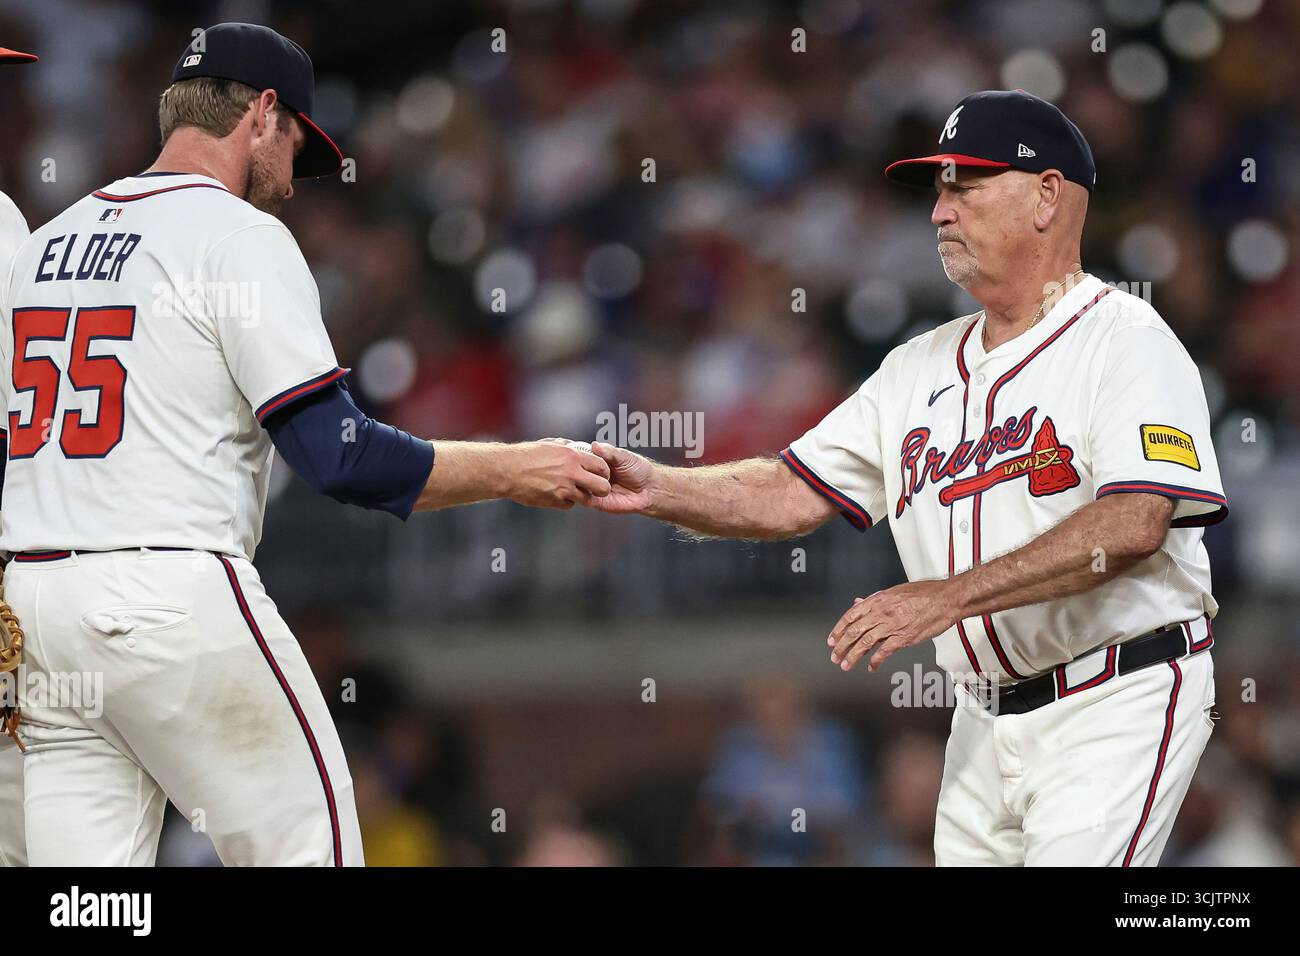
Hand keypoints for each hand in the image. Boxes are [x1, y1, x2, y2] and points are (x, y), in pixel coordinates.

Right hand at [507, 441, 611, 508]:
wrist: (507, 471)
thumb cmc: (525, 456)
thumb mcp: (549, 445)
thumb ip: (565, 446)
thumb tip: (574, 446)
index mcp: (572, 456)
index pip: (601, 466)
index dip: (604, 471)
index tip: (601, 473)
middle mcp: (571, 473)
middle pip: (602, 487)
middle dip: (602, 489)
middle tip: (596, 488)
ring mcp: (563, 489)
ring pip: (587, 499)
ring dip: (584, 496)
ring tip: (575, 491)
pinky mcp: (554, 501)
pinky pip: (570, 505)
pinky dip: (567, 501)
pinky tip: (559, 494)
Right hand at [583, 441, 653, 513]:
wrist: (650, 489)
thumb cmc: (640, 471)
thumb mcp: (624, 456)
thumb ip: (610, 452)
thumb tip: (595, 445)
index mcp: (599, 461)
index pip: (582, 458)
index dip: (579, 456)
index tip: (579, 455)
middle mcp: (594, 475)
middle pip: (578, 472)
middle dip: (581, 470)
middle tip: (589, 469)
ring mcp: (594, 488)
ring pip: (579, 486)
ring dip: (583, 483)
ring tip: (596, 480)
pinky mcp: (597, 501)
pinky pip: (585, 500)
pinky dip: (586, 496)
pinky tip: (594, 489)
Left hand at [827, 580, 957, 672]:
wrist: (946, 599)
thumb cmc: (923, 594)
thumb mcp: (895, 592)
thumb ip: (875, 600)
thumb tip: (857, 603)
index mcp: (878, 600)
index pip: (851, 616)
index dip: (838, 629)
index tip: (831, 640)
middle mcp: (882, 612)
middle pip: (854, 631)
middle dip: (841, 646)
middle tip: (834, 656)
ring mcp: (892, 625)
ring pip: (865, 642)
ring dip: (852, 656)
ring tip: (845, 665)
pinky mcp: (904, 637)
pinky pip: (885, 651)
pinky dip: (876, 660)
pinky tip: (871, 667)